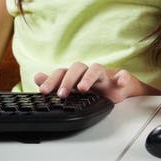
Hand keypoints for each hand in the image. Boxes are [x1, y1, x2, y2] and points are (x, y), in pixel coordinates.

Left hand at [34, 63, 149, 101]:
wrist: (118, 87)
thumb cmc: (94, 86)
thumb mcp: (74, 87)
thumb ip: (56, 82)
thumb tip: (37, 77)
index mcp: (77, 75)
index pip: (63, 72)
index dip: (52, 79)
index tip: (43, 91)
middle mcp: (89, 72)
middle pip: (77, 68)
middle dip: (68, 80)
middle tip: (62, 93)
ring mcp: (105, 76)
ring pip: (96, 69)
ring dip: (89, 77)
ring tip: (83, 88)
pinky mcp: (120, 80)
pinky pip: (124, 76)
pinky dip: (123, 78)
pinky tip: (122, 81)